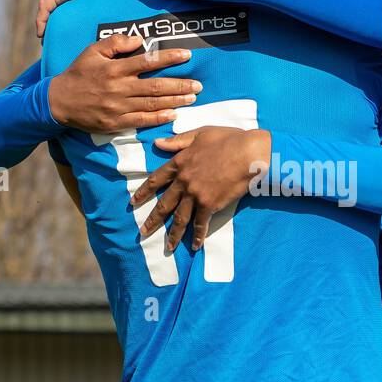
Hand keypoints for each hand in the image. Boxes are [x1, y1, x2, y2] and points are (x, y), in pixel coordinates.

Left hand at [36, 0, 102, 38]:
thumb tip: (141, 11)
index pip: (70, 4)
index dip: (67, 18)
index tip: (69, 33)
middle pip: (57, 8)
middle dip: (55, 23)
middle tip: (57, 41)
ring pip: (49, 8)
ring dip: (46, 23)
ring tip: (47, 40)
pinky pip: (46, 7)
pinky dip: (42, 20)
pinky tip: (41, 34)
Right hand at [47, 33, 201, 132]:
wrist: (59, 102)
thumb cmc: (78, 73)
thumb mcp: (92, 51)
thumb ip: (115, 43)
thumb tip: (140, 40)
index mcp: (115, 69)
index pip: (148, 61)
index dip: (169, 58)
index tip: (187, 55)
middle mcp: (119, 88)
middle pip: (155, 86)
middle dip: (180, 85)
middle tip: (199, 84)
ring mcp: (118, 107)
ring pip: (152, 104)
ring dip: (175, 101)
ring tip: (193, 97)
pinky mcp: (115, 123)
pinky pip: (141, 121)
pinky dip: (158, 118)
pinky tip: (173, 115)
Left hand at [131, 127, 270, 253]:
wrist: (248, 152)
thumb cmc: (228, 139)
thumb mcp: (200, 133)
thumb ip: (177, 141)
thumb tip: (157, 143)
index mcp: (179, 163)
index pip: (156, 180)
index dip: (143, 192)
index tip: (134, 202)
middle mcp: (183, 181)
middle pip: (164, 204)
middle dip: (152, 220)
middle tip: (142, 233)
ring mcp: (195, 195)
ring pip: (180, 219)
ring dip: (173, 235)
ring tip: (167, 247)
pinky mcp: (210, 205)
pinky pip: (201, 224)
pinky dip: (198, 236)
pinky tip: (195, 246)